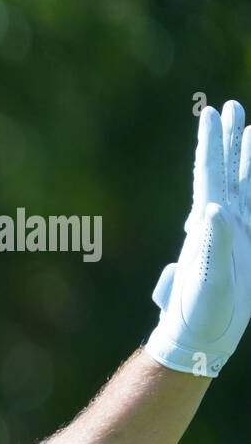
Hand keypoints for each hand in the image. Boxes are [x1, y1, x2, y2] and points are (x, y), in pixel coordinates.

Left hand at [145, 101, 250, 376]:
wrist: (200, 337)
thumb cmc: (198, 313)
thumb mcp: (207, 279)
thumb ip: (212, 244)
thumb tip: (211, 208)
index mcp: (206, 225)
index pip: (209, 175)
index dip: (210, 144)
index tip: (209, 113)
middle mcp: (216, 222)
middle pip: (225, 171)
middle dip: (227, 139)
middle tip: (229, 105)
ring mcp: (231, 232)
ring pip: (242, 185)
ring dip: (245, 157)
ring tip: (249, 129)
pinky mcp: (244, 246)